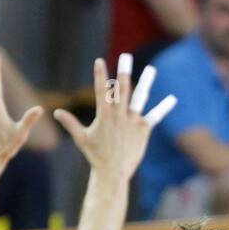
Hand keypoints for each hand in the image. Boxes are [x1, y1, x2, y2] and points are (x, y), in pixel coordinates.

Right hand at [53, 54, 176, 180]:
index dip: (99, 75)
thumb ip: (70, 123)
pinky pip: (154, 116)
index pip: (100, 91)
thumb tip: (55, 113)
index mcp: (103, 116)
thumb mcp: (81, 138)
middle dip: (123, 72)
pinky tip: (173, 98)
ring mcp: (132, 122)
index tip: (99, 61)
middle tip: (126, 56)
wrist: (112, 173)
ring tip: (151, 69)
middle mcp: (118, 116)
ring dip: (146, 82)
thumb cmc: (96, 156)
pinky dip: (163, 108)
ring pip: (139, 98)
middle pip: (121, 90)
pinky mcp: (143, 130)